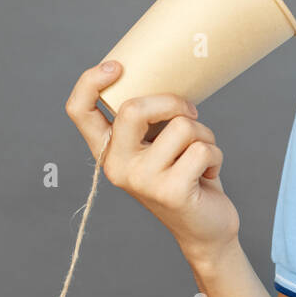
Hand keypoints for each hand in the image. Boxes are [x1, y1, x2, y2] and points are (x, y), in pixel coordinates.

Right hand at [65, 60, 240, 266]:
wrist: (206, 229)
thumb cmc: (186, 176)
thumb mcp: (162, 145)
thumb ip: (152, 120)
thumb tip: (167, 76)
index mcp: (109, 151)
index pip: (79, 111)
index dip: (90, 82)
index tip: (116, 66)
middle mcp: (117, 166)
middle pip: (134, 109)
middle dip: (173, 102)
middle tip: (191, 114)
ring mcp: (142, 180)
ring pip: (181, 127)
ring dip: (204, 135)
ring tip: (200, 157)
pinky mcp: (171, 191)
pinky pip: (202, 149)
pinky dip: (216, 156)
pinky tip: (208, 175)